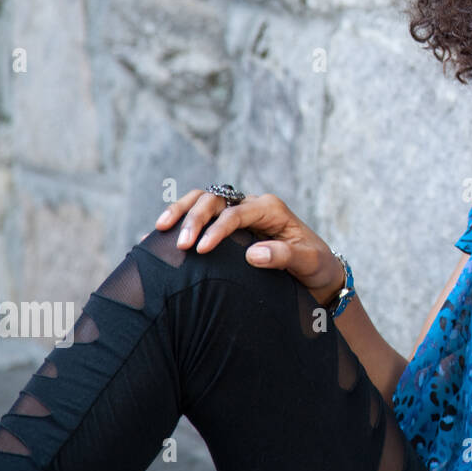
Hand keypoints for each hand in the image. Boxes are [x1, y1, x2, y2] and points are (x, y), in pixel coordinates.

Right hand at [148, 189, 343, 299]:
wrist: (318, 272)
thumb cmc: (315, 265)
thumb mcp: (308, 261)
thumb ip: (284, 256)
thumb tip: (252, 254)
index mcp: (271, 209)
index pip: (237, 212)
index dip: (217, 229)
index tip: (201, 250)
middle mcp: (252, 205)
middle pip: (215, 199)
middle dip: (194, 218)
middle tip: (181, 245)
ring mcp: (238, 213)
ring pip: (203, 200)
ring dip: (181, 212)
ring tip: (158, 230)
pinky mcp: (228, 226)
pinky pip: (199, 217)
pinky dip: (178, 222)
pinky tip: (153, 236)